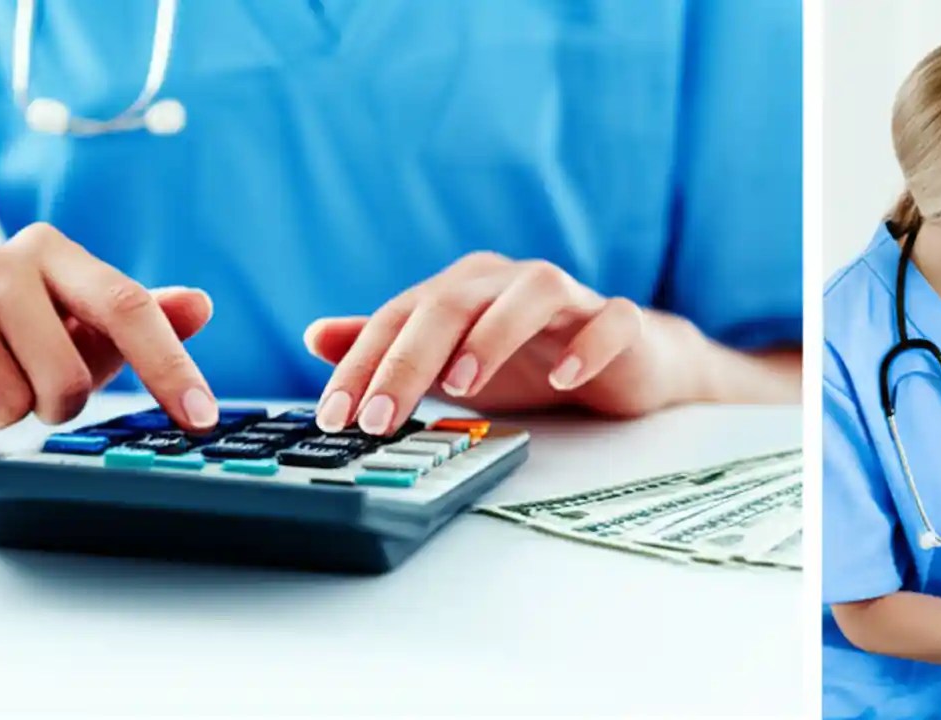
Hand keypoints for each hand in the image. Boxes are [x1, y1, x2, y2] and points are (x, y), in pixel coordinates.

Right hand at [0, 223, 215, 435]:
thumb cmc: (14, 334)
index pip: (130, 308)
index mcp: (54, 253)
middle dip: (60, 404)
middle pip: (69, 378)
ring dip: (6, 411)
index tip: (203, 419)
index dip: (170, 368)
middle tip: (34, 384)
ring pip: (12, 403)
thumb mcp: (81, 327)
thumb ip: (144, 321)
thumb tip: (201, 304)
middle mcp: (2, 263)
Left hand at [304, 252, 706, 434]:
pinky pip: (608, 321)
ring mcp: (570, 297)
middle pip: (454, 303)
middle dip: (408, 360)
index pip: (402, 316)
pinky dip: (587, 345)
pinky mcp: (620, 320)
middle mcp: (510, 281)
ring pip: (533, 294)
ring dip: (493, 335)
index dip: (363, 363)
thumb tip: (316, 336)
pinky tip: (566, 379)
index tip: (336, 414)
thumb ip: (390, 349)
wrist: (624, 362)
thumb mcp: (449, 361)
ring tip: (461, 385)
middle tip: (378, 417)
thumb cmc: (531, 360)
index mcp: (465, 288)